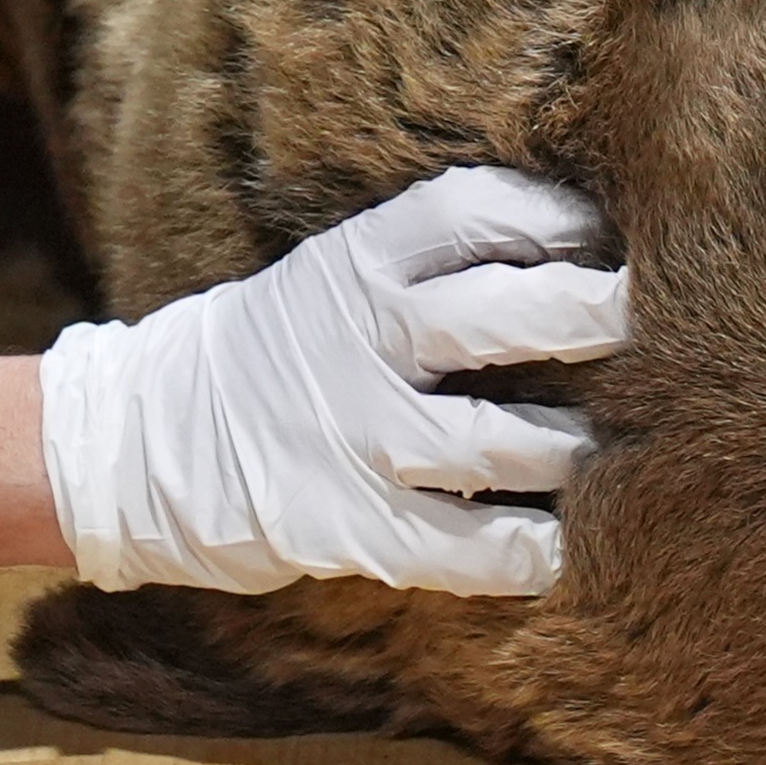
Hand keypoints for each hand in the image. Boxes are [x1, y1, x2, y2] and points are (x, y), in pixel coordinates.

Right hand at [41, 164, 630, 596]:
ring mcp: (360, 437)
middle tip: (631, 327)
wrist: (134, 445)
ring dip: (566, 449)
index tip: (600, 236)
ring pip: (504, 440)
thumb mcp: (325, 281)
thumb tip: (558, 258)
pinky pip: (468, 548)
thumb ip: (417, 268)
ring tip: (585, 452)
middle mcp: (364, 340)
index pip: (474, 213)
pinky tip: (546, 547)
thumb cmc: (262, 356)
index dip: (553, 219)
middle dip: (591, 317)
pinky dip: (524, 551)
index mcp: (356, 263)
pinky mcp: (353, 527)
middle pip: (509, 316)